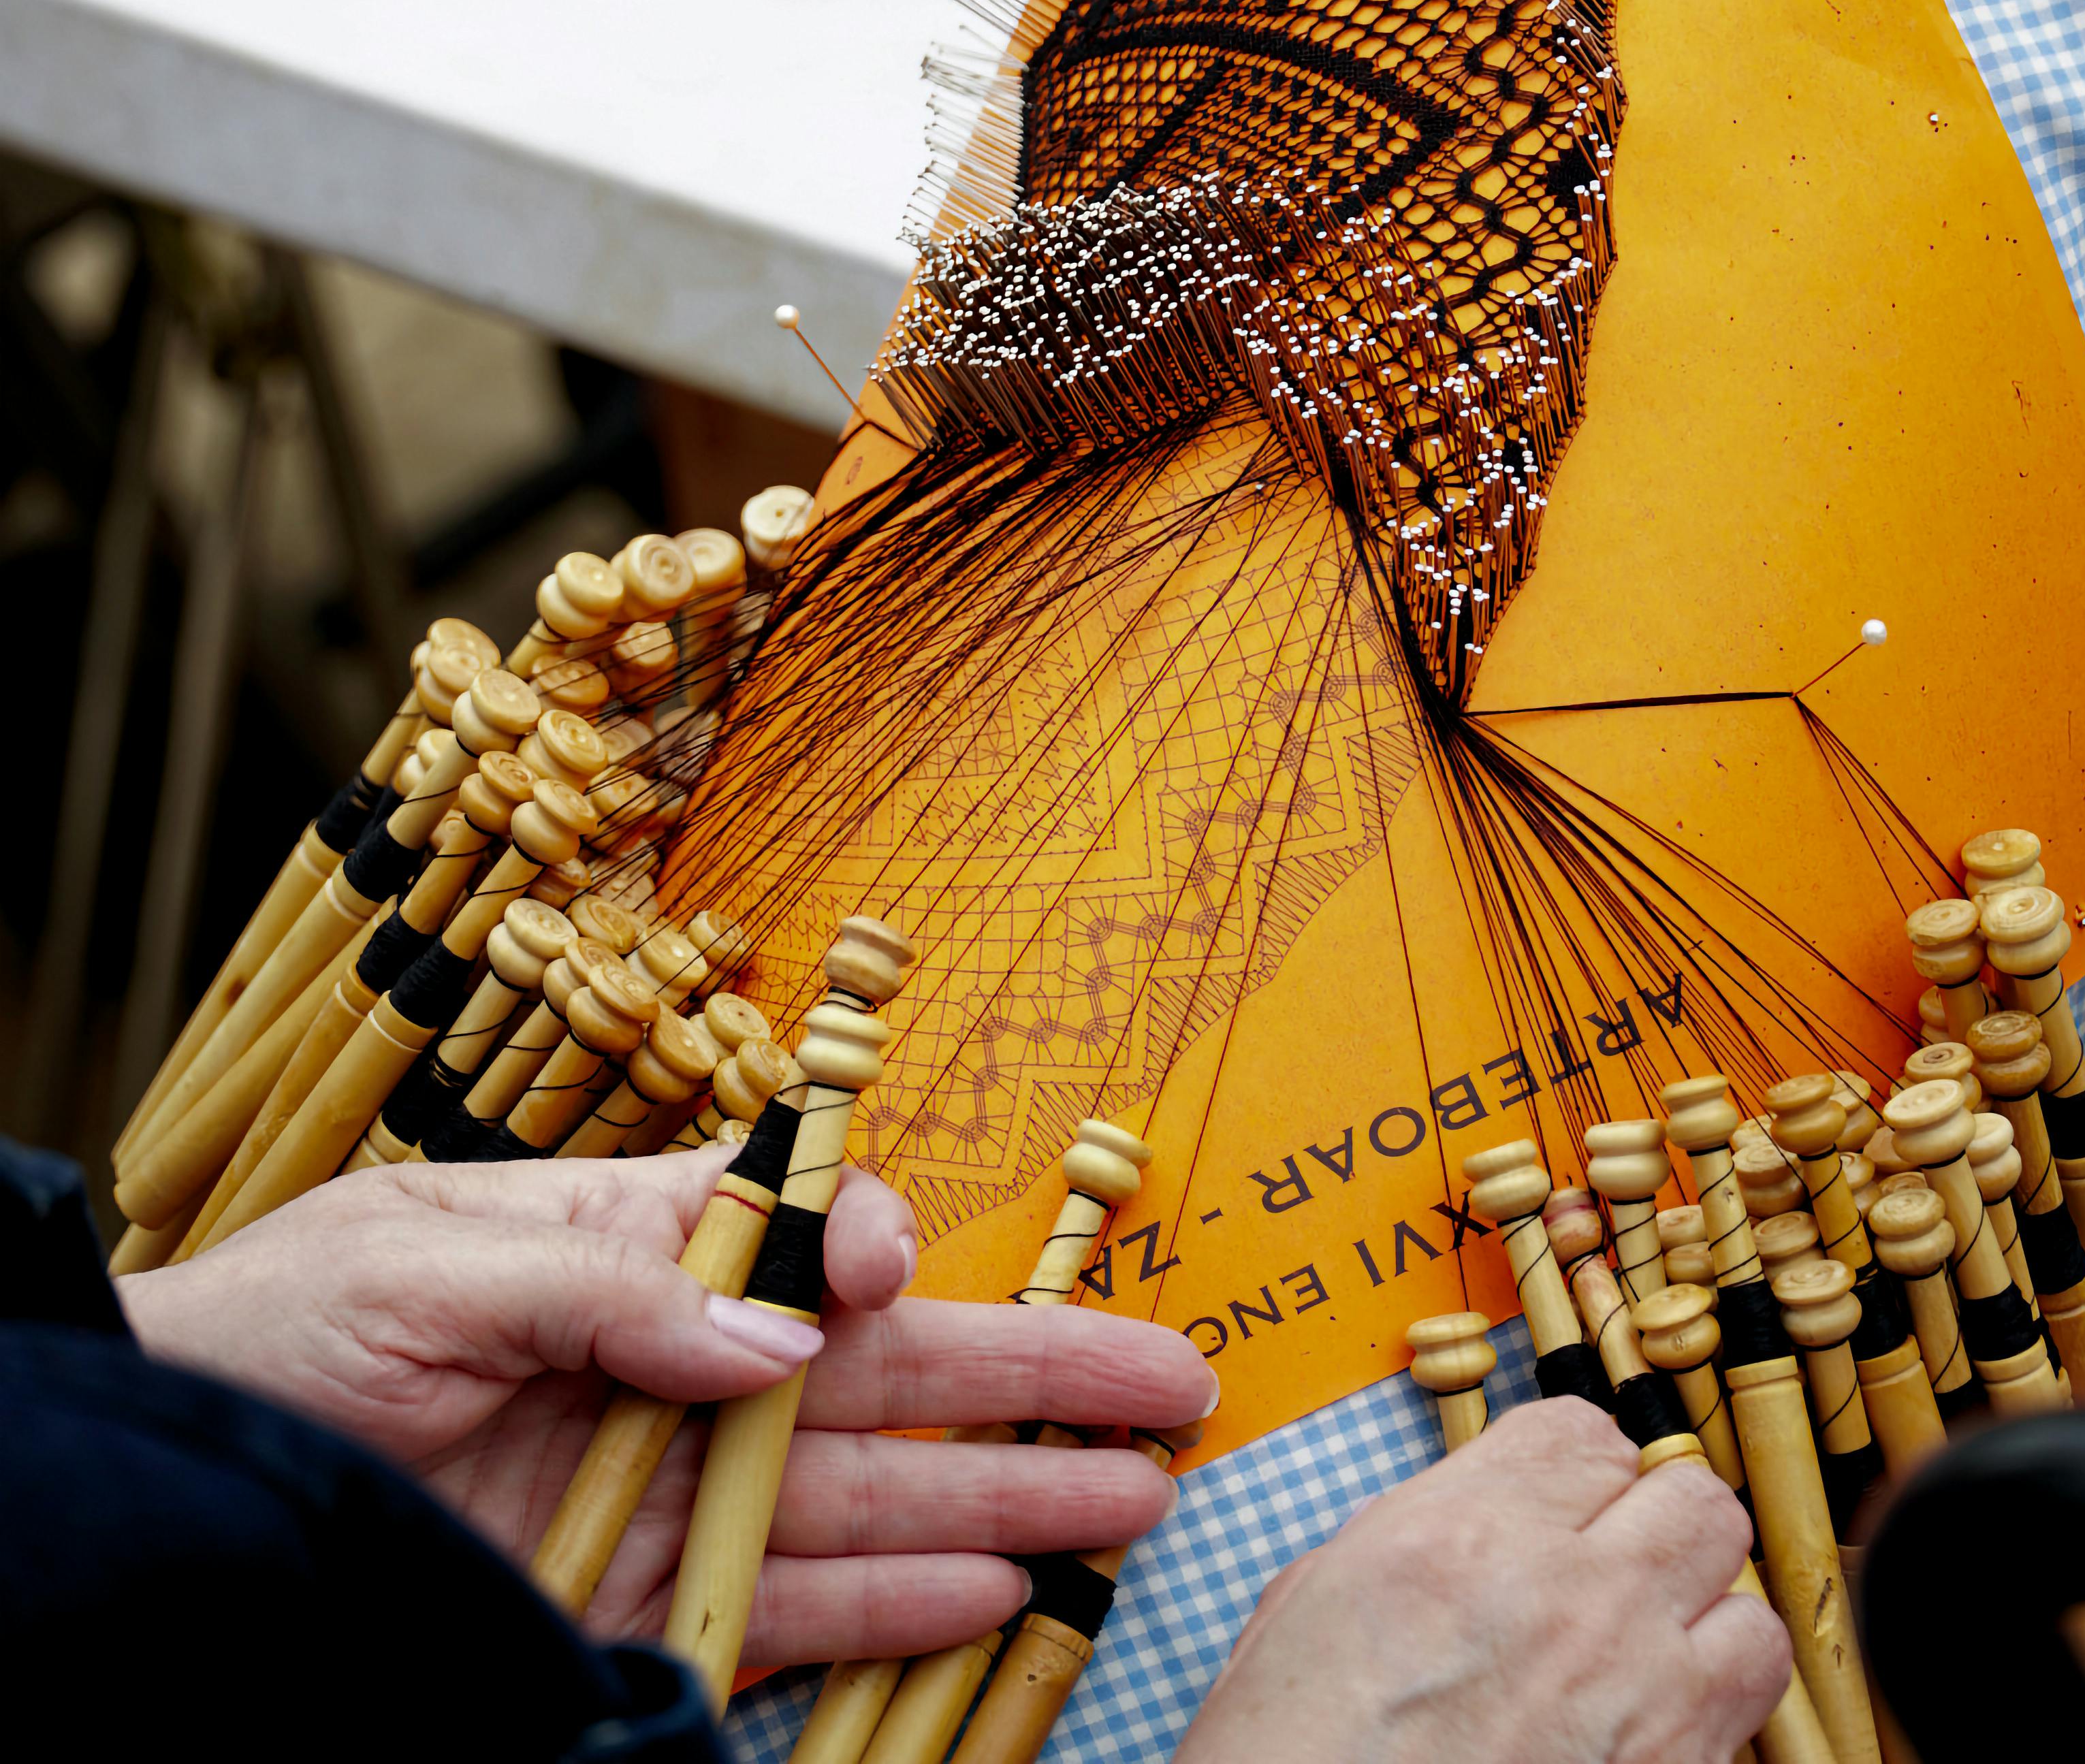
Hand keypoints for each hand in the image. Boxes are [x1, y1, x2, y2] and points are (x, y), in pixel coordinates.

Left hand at [118, 1150, 1214, 1659]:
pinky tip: (996, 1591)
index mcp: (618, 1238)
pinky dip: (894, 1601)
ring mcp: (662, 1485)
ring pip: (868, 1488)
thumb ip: (605, 1286)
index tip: (903, 1271)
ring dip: (1002, 1497)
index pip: (794, 1226)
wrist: (168, 1495)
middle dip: (1025, 1372)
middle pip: (878, 1363)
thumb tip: (779, 1328)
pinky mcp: (634, 1603)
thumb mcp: (422, 1267)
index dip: (872, 1242)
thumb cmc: (272, 1338)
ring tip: (1131, 1497)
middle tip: (1170, 1380)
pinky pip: (790, 1601)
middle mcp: (668, 1357)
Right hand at [1178, 1399, 1790, 1763]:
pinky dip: (1708, 1726)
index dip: (1577, 1465)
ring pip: (1750, 1617)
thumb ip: (1420, 1530)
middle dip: (1659, 1526)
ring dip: (1707, 1629)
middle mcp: (1572, 1607)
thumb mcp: (1316, 1599)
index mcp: (1469, 1540)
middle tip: (1616, 1564)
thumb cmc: (1291, 1751)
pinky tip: (1643, 1736)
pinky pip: (1740, 1730)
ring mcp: (1638, 1709)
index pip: (1590, 1432)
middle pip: (1695, 1501)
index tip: (1562, 1496)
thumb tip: (1477, 1517)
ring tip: (1652, 1655)